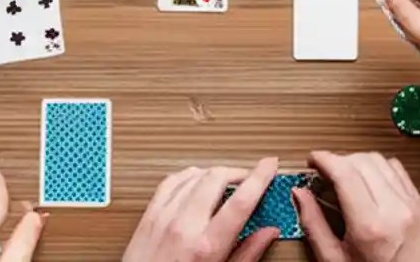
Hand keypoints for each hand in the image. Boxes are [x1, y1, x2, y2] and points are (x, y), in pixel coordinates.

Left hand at [122, 158, 280, 261]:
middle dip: (237, 171)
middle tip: (249, 177)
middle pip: (216, 178)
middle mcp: (184, 227)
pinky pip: (170, 181)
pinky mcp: (149, 215)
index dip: (259, 177)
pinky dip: (188, 175)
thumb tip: (268, 233)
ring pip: (194, 175)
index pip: (241, 201)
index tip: (270, 165)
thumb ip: (247, 254)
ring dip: (214, 173)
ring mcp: (164, 218)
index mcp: (207, 246)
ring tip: (225, 181)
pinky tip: (196, 180)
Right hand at [294, 151, 419, 261]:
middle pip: (360, 161)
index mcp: (369, 226)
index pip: (344, 173)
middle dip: (338, 160)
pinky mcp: (419, 204)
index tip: (313, 159)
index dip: (324, 159)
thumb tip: (300, 195)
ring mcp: (409, 205)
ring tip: (345, 176)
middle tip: (324, 172)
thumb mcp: (336, 260)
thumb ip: (314, 225)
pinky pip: (397, 169)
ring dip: (357, 161)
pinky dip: (378, 167)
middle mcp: (393, 210)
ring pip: (379, 160)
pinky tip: (368, 180)